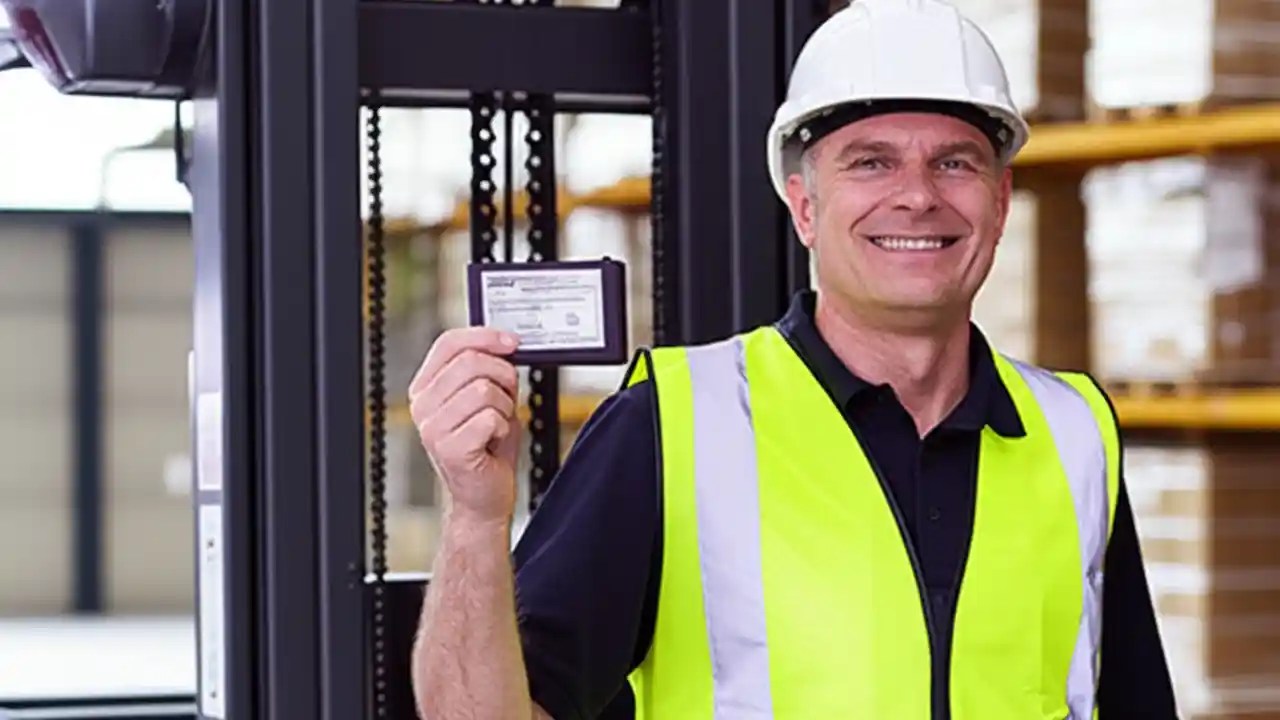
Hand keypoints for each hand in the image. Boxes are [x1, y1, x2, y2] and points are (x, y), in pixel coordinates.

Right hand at [409, 327, 521, 523]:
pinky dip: (503, 427)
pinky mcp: (450, 449)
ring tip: (496, 424)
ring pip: (484, 389)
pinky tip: (493, 441)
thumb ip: (487, 370)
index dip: (485, 336)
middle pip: (471, 361)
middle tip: (507, 398)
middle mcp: (423, 407)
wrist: (484, 497)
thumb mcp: (487, 399)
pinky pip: (491, 418)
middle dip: (503, 376)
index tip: (512, 342)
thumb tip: (504, 344)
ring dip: (503, 406)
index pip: (449, 343)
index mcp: (426, 388)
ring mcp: (432, 428)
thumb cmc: (486, 448)